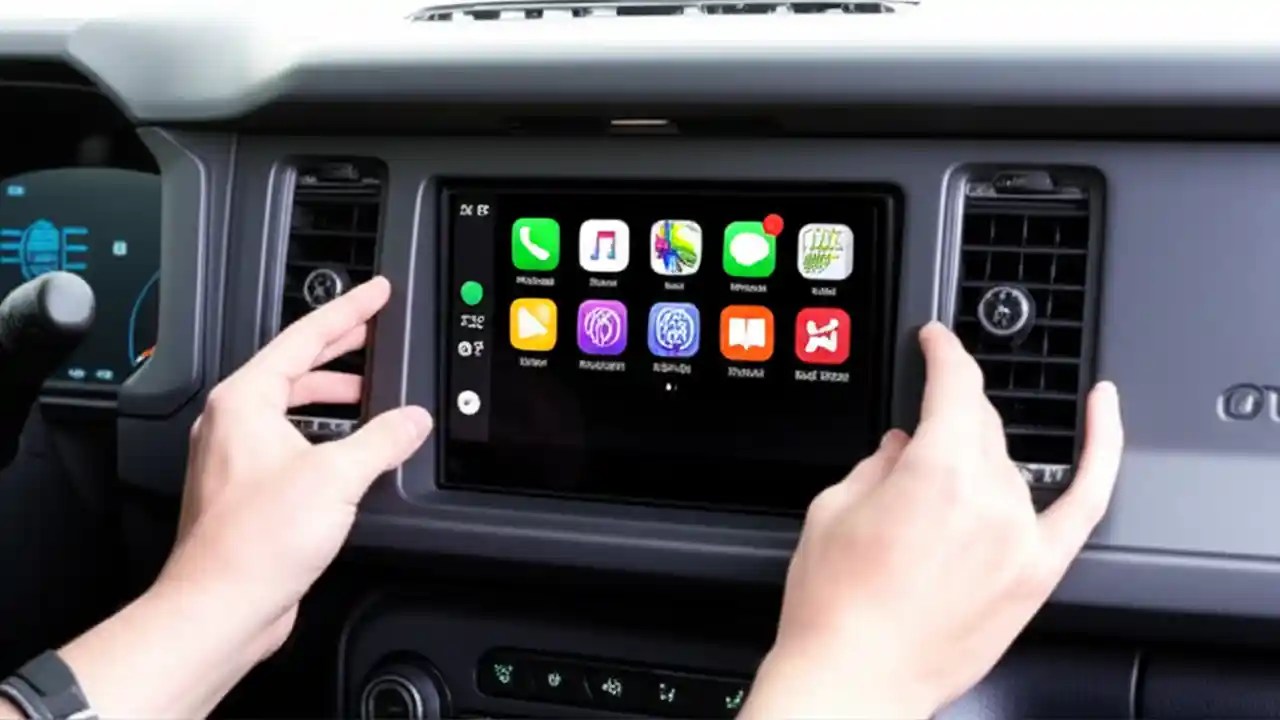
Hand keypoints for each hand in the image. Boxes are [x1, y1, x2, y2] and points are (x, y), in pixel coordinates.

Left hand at [162, 276, 431, 654]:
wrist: (221, 605)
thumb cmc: (255, 541)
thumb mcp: (336, 476)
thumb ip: (382, 439)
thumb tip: (411, 420)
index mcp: (245, 400)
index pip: (304, 337)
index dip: (348, 312)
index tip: (375, 294)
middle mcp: (233, 423)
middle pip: (295, 366)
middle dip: (340, 349)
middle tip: (374, 331)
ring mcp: (237, 456)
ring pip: (290, 405)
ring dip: (331, 395)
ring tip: (368, 391)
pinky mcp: (248, 491)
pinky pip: (290, 442)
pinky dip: (322, 433)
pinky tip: (349, 450)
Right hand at [741, 323, 1123, 718]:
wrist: (855, 680)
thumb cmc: (836, 607)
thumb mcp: (832, 509)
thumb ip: (876, 463)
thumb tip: (898, 447)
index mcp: (936, 471)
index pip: (955, 385)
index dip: (943, 351)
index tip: (935, 341)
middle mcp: (990, 498)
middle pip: (981, 424)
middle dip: (948, 413)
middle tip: (915, 429)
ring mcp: (1021, 537)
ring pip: (1009, 462)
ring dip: (976, 455)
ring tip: (937, 482)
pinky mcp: (1036, 572)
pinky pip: (1086, 499)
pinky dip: (1102, 450)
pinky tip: (1104, 412)